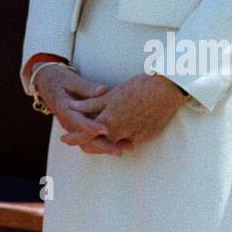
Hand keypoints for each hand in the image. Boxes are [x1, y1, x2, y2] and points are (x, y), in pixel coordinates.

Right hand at [33, 62, 126, 155]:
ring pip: (88, 143)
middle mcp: (67, 121)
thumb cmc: (59, 78)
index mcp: (63, 108)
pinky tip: (123, 142)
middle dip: (102, 146)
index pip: (77, 121)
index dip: (91, 127)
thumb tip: (103, 90)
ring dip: (106, 147)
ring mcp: (72, 127)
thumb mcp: (70, 79)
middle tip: (120, 150)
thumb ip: (86, 87)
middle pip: (83, 140)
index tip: (105, 129)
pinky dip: (105, 142)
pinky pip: (91, 139)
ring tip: (126, 147)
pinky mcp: (79, 127)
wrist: (46, 83)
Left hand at [63, 72, 185, 150]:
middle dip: (92, 143)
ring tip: (107, 133)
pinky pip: (131, 140)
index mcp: (109, 120)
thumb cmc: (139, 87)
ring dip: (110, 141)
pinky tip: (125, 130)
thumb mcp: (112, 94)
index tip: (65, 139)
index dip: (74, 138)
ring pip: (117, 143)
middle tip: (84, 140)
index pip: (85, 134)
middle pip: (100, 143)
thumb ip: (91, 103)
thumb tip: (72, 106)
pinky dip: (125, 137)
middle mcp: (120, 132)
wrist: (166, 91)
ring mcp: (135, 136)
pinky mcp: (147, 136)